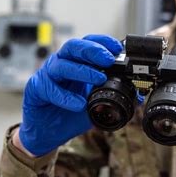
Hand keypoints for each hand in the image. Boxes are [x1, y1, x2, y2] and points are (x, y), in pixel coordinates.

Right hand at [19, 35, 122, 156]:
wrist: (47, 133)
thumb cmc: (69, 114)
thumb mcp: (95, 106)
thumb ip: (113, 98)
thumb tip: (139, 97)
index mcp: (76, 63)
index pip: (88, 43)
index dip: (102, 42)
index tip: (118, 48)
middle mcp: (61, 64)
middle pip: (74, 46)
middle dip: (93, 50)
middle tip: (108, 59)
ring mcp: (47, 75)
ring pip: (62, 64)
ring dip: (82, 70)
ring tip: (98, 79)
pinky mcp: (36, 89)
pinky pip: (50, 88)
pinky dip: (65, 96)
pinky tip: (78, 103)